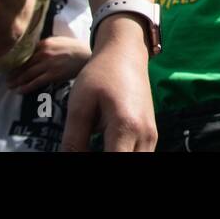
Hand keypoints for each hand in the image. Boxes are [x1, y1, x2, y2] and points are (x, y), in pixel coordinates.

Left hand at [7, 35, 90, 92]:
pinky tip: (19, 91)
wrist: (89, 55)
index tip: (10, 67)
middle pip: (24, 64)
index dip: (17, 62)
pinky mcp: (53, 74)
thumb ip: (47, 45)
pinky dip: (26, 87)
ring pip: (27, 74)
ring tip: (10, 86)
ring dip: (17, 81)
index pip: (26, 53)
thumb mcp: (60, 41)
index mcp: (45, 43)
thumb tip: (35, 52)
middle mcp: (44, 53)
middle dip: (14, 73)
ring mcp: (48, 64)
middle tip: (6, 79)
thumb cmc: (76, 49)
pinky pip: (36, 82)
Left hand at [60, 18, 156, 150]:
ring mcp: (151, 135)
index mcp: (126, 126)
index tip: (78, 153)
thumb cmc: (101, 74)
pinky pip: (139, 154)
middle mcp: (145, 135)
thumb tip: (68, 159)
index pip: (112, 163)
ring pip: (137, 160)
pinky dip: (122, 154)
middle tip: (83, 149)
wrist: (126, 53)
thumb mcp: (79, 105)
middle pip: (128, 165)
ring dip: (115, 156)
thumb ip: (73, 140)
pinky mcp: (151, 133)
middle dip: (105, 162)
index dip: (90, 163)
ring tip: (91, 147)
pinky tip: (106, 147)